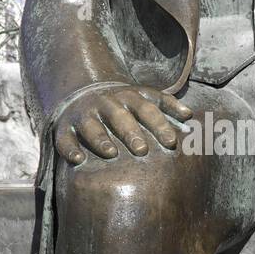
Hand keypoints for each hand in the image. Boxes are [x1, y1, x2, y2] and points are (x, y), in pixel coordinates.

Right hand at [54, 84, 192, 162]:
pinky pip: (65, 138)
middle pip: (119, 116)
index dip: (159, 124)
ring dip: (101, 139)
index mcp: (129, 97)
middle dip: (131, 132)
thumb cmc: (122, 104)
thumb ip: (166, 105)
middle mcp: (106, 104)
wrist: (82, 93)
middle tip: (142, 150)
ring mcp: (84, 114)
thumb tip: (189, 116)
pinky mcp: (65, 127)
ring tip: (111, 153)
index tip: (172, 142)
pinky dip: (70, 148)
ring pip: (92, 126)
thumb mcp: (143, 98)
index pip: (147, 109)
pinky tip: (77, 160)